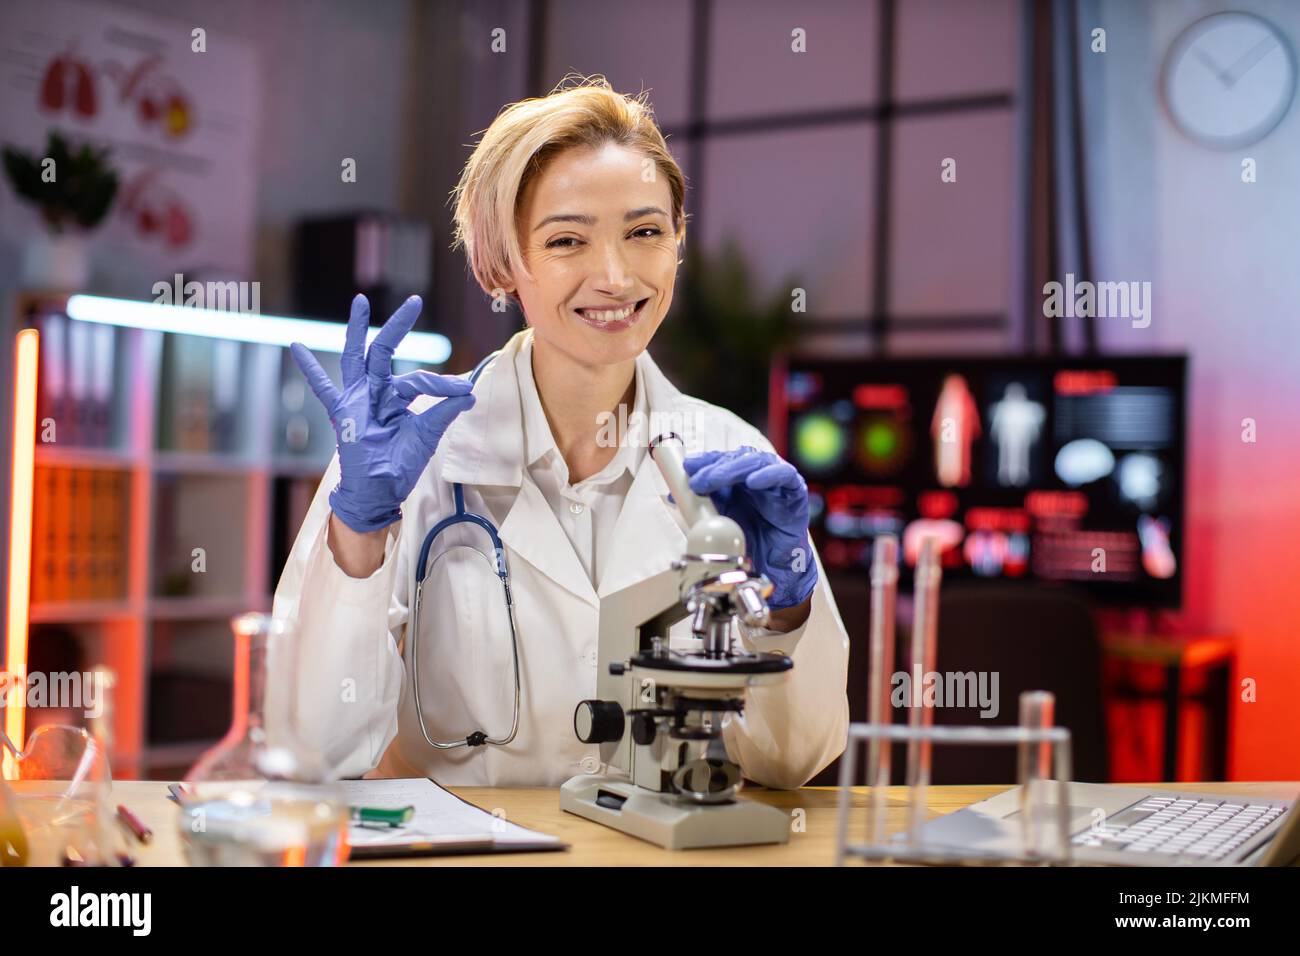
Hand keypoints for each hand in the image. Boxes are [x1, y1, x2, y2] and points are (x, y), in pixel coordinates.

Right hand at [290, 294, 475, 532]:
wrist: (380, 490)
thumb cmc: (401, 463)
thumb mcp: (427, 434)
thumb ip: (444, 412)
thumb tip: (470, 393)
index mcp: (396, 396)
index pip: (419, 380)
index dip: (442, 384)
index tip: (463, 391)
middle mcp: (376, 391)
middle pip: (385, 351)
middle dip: (399, 326)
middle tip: (414, 301)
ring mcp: (357, 399)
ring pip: (356, 357)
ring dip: (357, 330)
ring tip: (360, 302)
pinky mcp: (342, 412)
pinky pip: (323, 388)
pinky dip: (310, 369)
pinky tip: (296, 346)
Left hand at [683, 446, 816, 610]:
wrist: (771, 565)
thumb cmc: (747, 540)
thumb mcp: (717, 520)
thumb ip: (699, 506)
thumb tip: (673, 495)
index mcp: (738, 479)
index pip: (721, 460)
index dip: (705, 461)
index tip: (688, 467)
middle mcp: (757, 475)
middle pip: (736, 459)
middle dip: (714, 466)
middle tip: (698, 479)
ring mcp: (776, 481)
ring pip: (756, 462)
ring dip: (734, 469)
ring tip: (716, 478)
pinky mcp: (795, 491)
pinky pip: (784, 475)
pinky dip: (769, 474)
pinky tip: (753, 481)